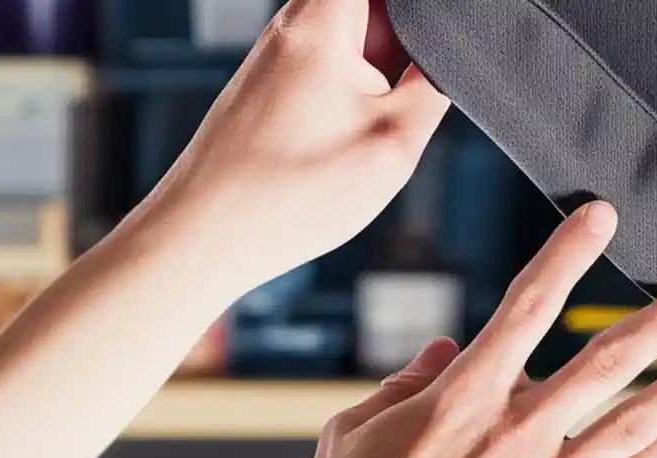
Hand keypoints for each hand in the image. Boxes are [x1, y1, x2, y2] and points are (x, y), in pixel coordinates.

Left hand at [150, 0, 447, 281]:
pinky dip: (351, 108)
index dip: (420, 15)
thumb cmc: (289, 195)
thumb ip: (434, 86)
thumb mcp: (396, 140)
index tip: (420, 65)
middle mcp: (293, 27)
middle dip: (404, 52)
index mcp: (323, 19)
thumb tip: (450, 60)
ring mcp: (278, 59)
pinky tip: (339, 151)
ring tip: (364, 135)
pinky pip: (332, 79)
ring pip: (357, 48)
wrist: (206, 236)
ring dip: (379, 85)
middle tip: (399, 103)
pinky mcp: (270, 90)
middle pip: (377, 12)